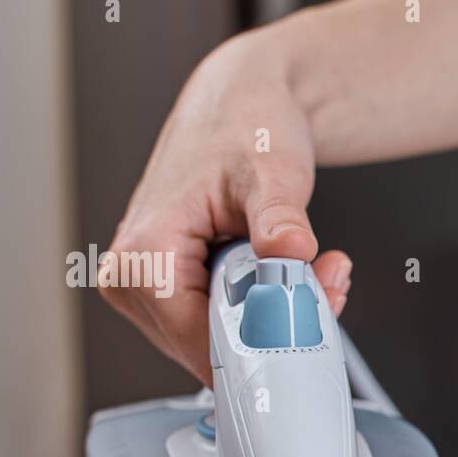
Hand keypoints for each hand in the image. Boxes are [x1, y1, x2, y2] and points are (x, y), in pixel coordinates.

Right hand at [100, 28, 350, 385]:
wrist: (238, 107)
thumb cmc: (245, 127)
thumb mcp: (272, 170)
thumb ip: (280, 217)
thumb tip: (289, 251)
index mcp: (144, 252)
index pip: (202, 342)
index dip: (265, 341)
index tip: (315, 315)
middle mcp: (132, 279)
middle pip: (214, 348)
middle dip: (278, 326)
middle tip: (325, 280)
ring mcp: (145, 291)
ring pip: (222, 344)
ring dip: (276, 318)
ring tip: (310, 268)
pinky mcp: (166, 295)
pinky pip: (222, 328)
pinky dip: (264, 312)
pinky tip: (288, 276)